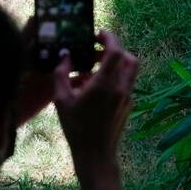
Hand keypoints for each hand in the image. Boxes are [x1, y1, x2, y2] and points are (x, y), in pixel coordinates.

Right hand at [52, 30, 138, 180]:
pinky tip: (94, 89)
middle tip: (96, 50)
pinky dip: (114, 78)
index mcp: (104, 84)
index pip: (115, 51)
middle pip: (128, 57)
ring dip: (115, 64)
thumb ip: (61, 74)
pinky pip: (125, 83)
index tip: (98, 34)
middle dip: (113, 49)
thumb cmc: (76, 128)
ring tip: (93, 71)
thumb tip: (65, 56)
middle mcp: (120, 87)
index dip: (109, 38)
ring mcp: (127, 96)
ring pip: (129, 70)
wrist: (96, 155)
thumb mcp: (61, 100)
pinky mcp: (128, 105)